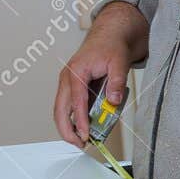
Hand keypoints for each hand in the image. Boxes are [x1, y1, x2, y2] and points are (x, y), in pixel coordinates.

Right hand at [53, 1, 148, 147]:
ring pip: (61, 110)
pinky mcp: (73, 87)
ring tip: (82, 140)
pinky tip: (84, 128)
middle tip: (80, 144)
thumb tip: (113, 101)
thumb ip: (116, 82)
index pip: (76, 101)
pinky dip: (74, 119)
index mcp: (76, 72)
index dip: (80, 120)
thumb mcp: (119, 62)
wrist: (110, 34)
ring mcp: (68, 83)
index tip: (85, 135)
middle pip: (60, 109)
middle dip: (67, 130)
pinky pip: (69, 106)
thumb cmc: (111, 45)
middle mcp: (68, 78)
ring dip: (69, 126)